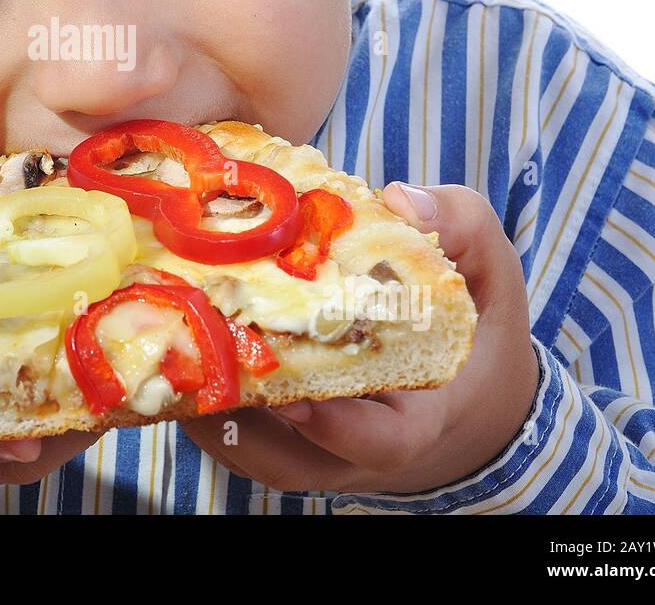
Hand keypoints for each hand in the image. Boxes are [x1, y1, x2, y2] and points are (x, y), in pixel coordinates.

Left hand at [178, 181, 538, 494]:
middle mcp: (356, 452)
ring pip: (245, 453)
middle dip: (236, 410)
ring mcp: (313, 454)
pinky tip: (170, 339)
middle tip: (193, 351)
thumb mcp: (487, 270)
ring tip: (167, 341)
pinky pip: (229, 439)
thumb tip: (399, 198)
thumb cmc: (473, 326)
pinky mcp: (279, 442)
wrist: (464, 395)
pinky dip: (197, 398)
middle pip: (287, 457)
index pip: (381, 443)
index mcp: (418, 417)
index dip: (337, 428)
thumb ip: (459, 225)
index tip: (297, 398)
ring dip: (201, 403)